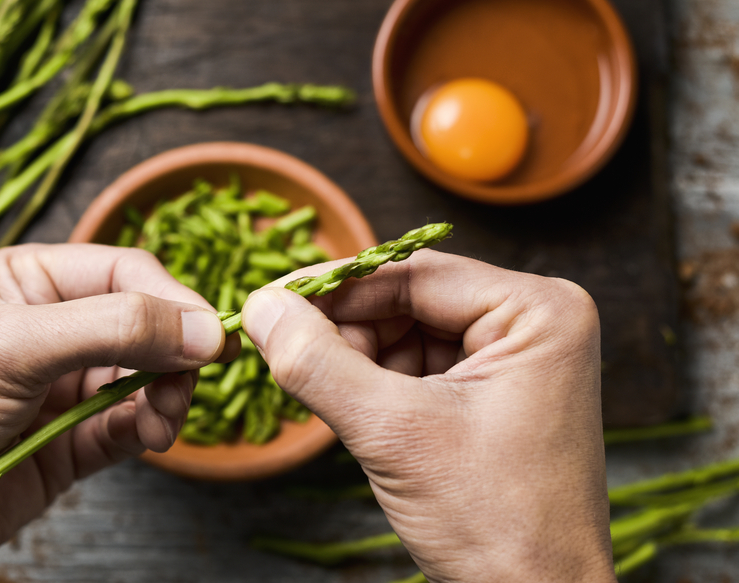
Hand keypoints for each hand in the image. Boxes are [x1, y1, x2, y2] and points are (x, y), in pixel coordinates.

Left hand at [0, 244, 232, 582]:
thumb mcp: (15, 346)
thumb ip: (115, 327)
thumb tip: (205, 327)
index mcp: (28, 281)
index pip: (125, 272)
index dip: (173, 300)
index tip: (211, 336)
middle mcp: (51, 327)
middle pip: (144, 323)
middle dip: (173, 350)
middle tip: (188, 381)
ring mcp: (62, 385)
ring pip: (146, 375)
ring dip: (168, 393)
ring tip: (164, 417)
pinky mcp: (71, 440)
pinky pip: (131, 423)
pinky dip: (151, 427)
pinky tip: (153, 436)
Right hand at [242, 249, 614, 582]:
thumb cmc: (494, 524)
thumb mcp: (394, 434)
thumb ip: (319, 363)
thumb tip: (260, 307)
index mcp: (538, 311)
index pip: (412, 274)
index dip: (333, 286)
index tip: (268, 299)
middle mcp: (533, 322)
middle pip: (407, 299)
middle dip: (346, 331)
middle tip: (287, 356)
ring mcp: (513, 357)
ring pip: (404, 331)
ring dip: (356, 361)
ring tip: (335, 404)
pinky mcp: (490, 391)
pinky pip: (415, 365)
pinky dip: (375, 384)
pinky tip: (359, 414)